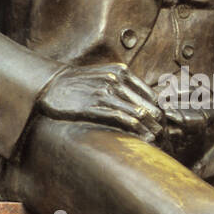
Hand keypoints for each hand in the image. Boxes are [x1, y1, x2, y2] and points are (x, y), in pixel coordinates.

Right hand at [36, 63, 171, 145]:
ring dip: (150, 130)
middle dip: (158, 124)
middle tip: (163, 138)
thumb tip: (142, 105)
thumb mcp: (103, 76)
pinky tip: (141, 140)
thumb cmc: (77, 84)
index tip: (161, 127)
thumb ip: (122, 86)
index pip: (151, 95)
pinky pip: (123, 119)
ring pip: (139, 113)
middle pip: (149, 105)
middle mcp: (117, 79)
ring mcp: (106, 92)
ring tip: (156, 142)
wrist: (50, 85)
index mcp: (122, 71)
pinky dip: (136, 130)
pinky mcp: (95, 105)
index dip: (159, 113)